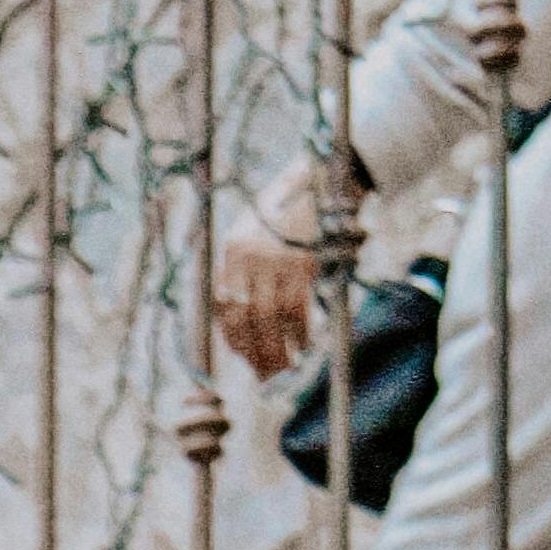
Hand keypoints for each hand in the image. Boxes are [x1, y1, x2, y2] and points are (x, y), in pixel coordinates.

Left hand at [211, 169, 326, 381]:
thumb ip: (252, 267)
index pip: (224, 305)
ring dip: (278, 351)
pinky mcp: (300, 261)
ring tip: (285, 371)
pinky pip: (296, 310)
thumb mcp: (261, 230)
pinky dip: (300, 334)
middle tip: (266, 377)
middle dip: (255, 353)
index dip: (234, 337)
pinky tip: (305, 348)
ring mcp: (273, 258)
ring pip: (270, 320)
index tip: (246, 357)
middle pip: (246, 317)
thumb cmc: (295, 205)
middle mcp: (247, 255)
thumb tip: (253, 317)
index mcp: (233, 248)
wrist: (326, 172)